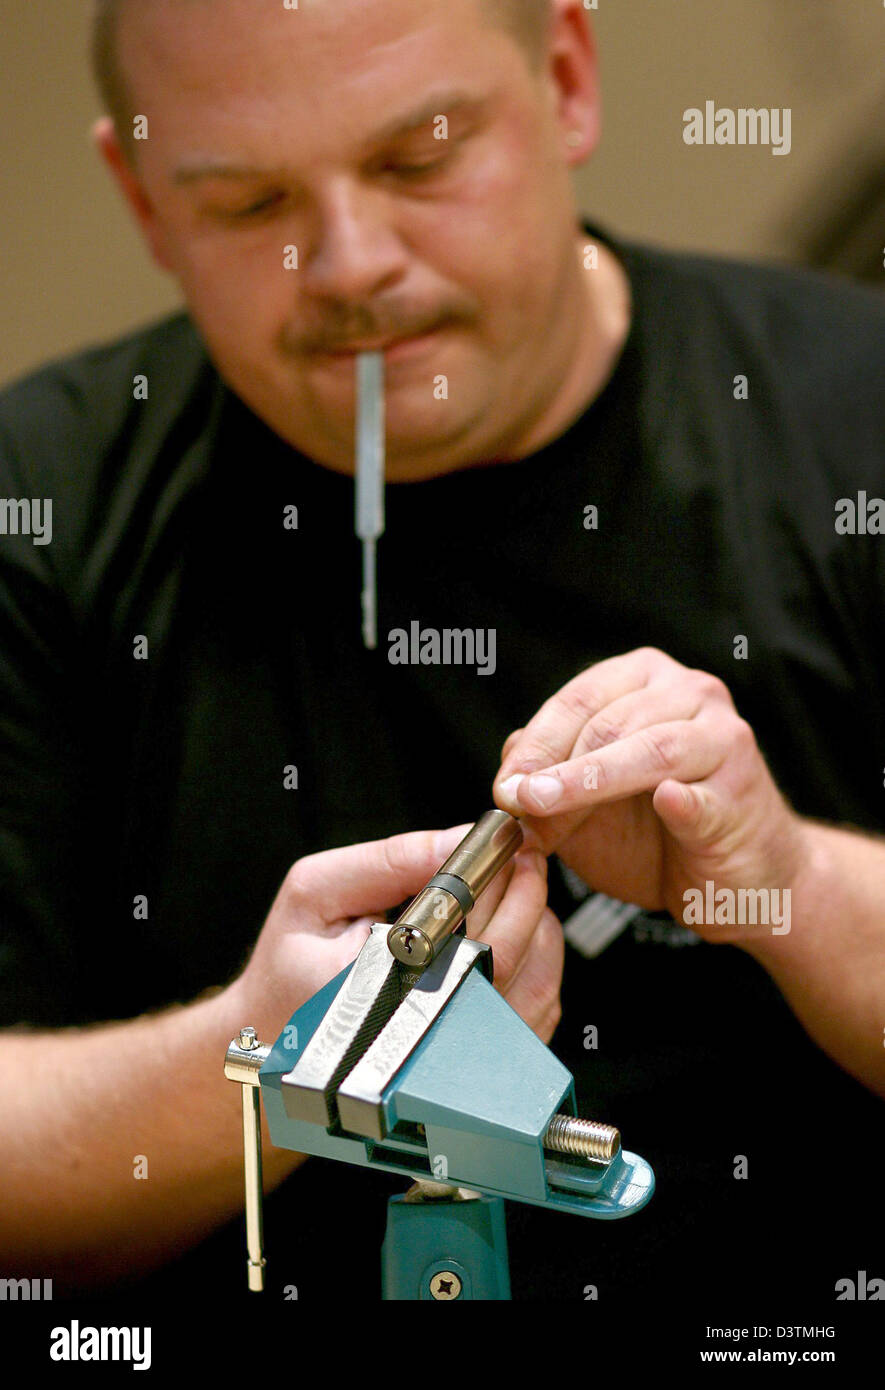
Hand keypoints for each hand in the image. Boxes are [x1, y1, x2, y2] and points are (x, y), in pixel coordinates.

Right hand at [228, 825, 562, 1044]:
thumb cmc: (291, 966)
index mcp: (378, 981)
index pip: (461, 928)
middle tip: (524, 855)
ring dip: (541, 927)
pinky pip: (537, 1012)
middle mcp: (421, 1028)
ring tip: (523, 888)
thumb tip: (456, 841)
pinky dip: (543, 965)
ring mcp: (456, 1053)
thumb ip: (388, 862)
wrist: (278, 1040)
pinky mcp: (476, 1062)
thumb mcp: (316, 892)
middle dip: (526, 892)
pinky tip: (524, 933)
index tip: (506, 845)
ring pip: (535, 985)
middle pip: (507, 953)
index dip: (495, 880)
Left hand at [492, 647, 809, 943]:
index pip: (579, 701)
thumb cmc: (661, 835)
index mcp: (648, 681)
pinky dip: (680, 803)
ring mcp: (724, 742)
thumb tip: (509, 771)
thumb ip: (549, 777)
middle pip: (608, 723)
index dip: (534, 744)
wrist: (738, 882)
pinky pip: (702, 796)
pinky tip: (663, 805)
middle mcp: (692, 695)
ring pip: (650, 749)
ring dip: (590, 781)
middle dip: (555, 769)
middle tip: (519, 806)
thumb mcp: (590, 804)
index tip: (504, 786)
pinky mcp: (742, 796)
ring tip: (546, 806)